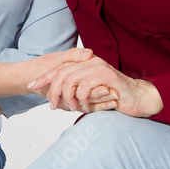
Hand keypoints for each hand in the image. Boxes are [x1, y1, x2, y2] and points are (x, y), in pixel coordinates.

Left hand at [31, 56, 163, 117]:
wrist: (138, 98)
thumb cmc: (113, 96)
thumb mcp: (89, 93)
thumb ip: (75, 90)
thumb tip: (55, 96)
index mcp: (84, 63)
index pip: (59, 67)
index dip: (43, 77)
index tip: (31, 86)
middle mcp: (90, 62)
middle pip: (61, 73)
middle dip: (52, 91)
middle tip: (53, 106)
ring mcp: (99, 67)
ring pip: (70, 79)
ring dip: (67, 97)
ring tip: (71, 107)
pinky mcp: (107, 75)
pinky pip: (85, 85)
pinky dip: (80, 98)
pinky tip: (83, 105)